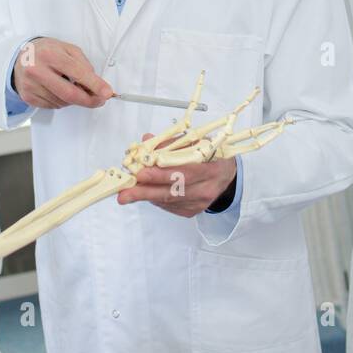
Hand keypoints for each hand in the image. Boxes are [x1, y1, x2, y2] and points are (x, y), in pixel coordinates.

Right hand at [13, 38, 112, 109]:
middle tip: (100, 100)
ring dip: (74, 99)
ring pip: (63, 102)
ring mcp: (30, 85)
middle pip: (69, 94)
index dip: (95, 85)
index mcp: (49, 55)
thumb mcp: (67, 49)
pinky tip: (58, 89)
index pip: (77, 73)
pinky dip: (62, 101)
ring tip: (70, 85)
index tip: (107, 92)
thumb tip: (96, 85)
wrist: (20, 57)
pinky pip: (53, 106)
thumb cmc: (47, 52)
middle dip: (89, 100)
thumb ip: (83, 64)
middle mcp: (37, 70)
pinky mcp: (28, 97)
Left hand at [118, 134, 236, 217]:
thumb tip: (146, 141)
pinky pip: (169, 206)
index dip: (161, 175)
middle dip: (145, 191)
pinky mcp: (192, 212)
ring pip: (168, 201)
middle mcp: (206, 189)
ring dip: (146, 195)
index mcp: (211, 169)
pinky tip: (147, 192)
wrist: (227, 176)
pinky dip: (155, 199)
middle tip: (125, 192)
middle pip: (172, 192)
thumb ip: (171, 142)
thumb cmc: (211, 156)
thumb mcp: (196, 142)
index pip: (184, 174)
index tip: (141, 173)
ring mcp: (199, 204)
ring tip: (128, 192)